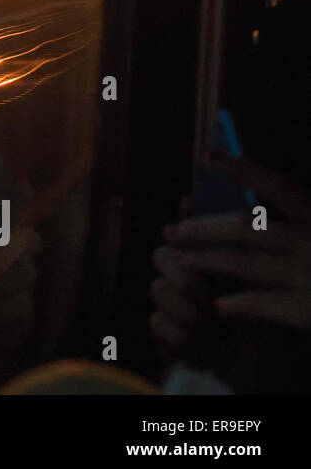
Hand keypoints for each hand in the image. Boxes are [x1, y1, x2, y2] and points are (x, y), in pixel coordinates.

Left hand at [162, 157, 310, 330]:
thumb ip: (299, 209)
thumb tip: (257, 193)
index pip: (279, 187)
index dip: (243, 170)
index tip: (207, 157)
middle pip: (246, 229)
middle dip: (203, 228)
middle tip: (171, 230)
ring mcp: (309, 276)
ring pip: (245, 265)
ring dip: (208, 261)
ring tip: (181, 260)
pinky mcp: (309, 310)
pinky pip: (263, 304)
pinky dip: (238, 304)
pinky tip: (219, 303)